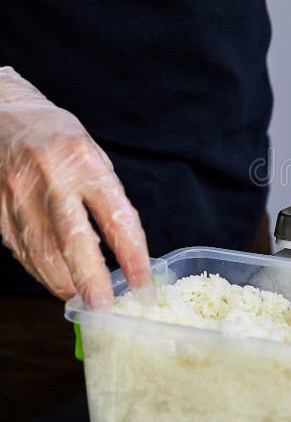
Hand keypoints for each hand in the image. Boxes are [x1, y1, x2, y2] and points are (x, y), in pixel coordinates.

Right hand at [0, 66, 151, 307]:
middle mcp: (52, 180)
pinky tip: (54, 280)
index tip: (145, 283)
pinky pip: (20, 249)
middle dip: (91, 280)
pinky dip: (39, 270)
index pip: (117, 218)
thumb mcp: (93, 154)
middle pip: (73, 241)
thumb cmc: (58, 136)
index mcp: (86, 164)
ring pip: (41, 252)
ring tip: (81, 300)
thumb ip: (104, 197)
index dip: (133, 256)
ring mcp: (18, 195)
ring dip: (62, 283)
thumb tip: (116, 248)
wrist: (3, 114)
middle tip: (104, 307)